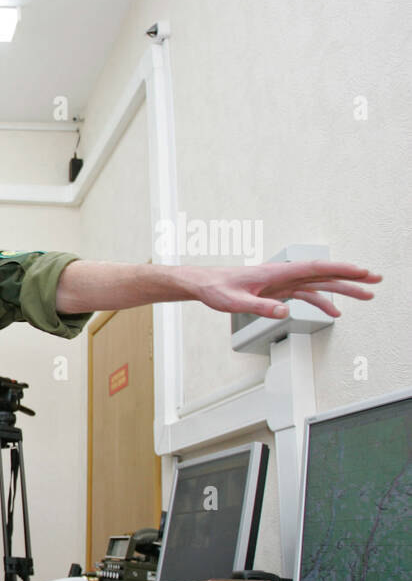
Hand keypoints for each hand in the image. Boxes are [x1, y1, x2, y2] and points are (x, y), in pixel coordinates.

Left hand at [189, 261, 379, 318]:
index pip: (315, 268)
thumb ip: (260, 307)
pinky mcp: (278, 291)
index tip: (361, 271)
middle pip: (324, 275)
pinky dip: (322, 303)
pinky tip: (334, 313)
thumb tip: (285, 312)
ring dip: (342, 290)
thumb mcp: (235, 302)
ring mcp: (282, 283)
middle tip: (376, 280)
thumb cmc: (217, 289)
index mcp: (276, 273)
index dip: (340, 269)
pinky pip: (306, 295)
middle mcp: (283, 275)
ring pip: (319, 284)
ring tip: (366, 296)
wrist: (204, 284)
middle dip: (351, 277)